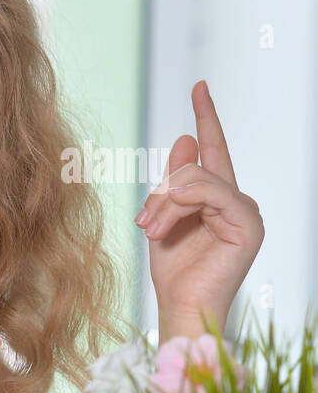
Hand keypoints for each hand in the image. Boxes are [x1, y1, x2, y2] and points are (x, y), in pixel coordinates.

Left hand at [137, 81, 264, 332]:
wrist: (180, 307)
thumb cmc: (172, 272)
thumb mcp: (163, 219)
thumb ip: (172, 183)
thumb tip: (185, 137)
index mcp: (218, 200)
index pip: (212, 150)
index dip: (206, 117)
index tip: (199, 86)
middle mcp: (237, 202)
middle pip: (194, 169)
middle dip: (162, 193)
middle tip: (144, 224)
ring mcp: (246, 212)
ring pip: (196, 180)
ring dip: (165, 205)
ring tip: (152, 232)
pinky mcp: (248, 223)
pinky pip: (210, 193)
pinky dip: (182, 204)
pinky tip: (164, 226)